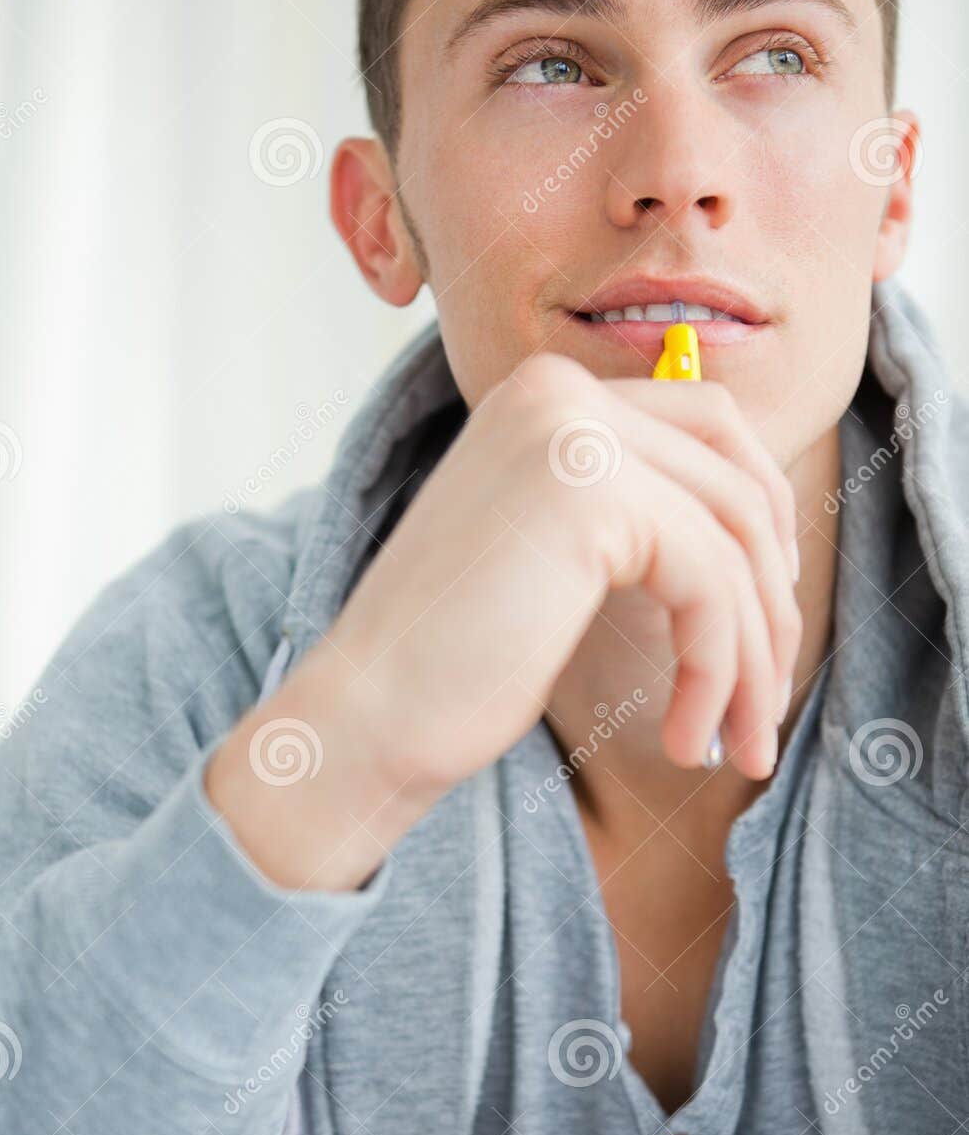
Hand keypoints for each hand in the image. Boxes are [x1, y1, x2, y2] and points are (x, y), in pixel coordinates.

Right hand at [316, 352, 799, 787]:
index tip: (762, 624)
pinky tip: (682, 739)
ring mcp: (571, 429)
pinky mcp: (590, 490)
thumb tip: (763, 532)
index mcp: (544, 396)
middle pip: (738, 478)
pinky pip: (711, 583)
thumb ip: (633, 513)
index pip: (711, 428)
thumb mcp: (555, 557)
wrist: (363, 719)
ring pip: (735, 541)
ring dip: (753, 655)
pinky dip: (717, 673)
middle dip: (771, 596)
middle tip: (767, 699)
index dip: (760, 527)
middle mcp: (558, 391)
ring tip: (738, 743)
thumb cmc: (453, 663)